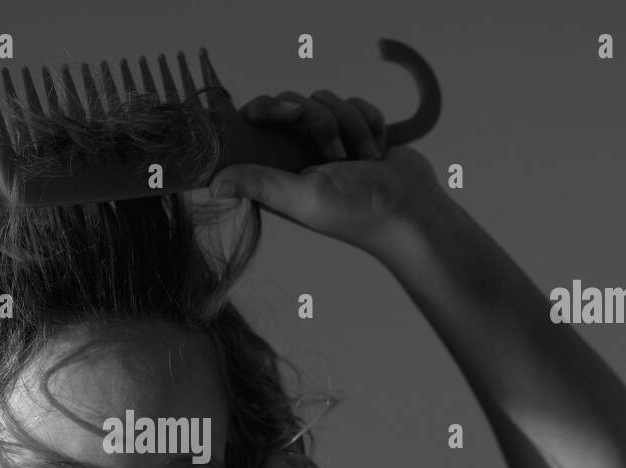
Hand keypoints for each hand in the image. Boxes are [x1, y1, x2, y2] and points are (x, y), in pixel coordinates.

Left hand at [208, 90, 447, 257]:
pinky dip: (369, 122)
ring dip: (351, 125)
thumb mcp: (303, 197)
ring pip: (326, 99)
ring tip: (363, 160)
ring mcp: (327, 141)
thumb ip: (260, 183)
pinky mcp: (355, 131)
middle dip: (321, 121)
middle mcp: (297, 154)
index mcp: (276, 171)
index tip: (290, 115)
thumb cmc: (358, 211)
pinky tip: (377, 150)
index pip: (254, 122)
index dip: (268, 109)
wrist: (413, 208)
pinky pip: (355, 102)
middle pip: (292, 102)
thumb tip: (212, 187)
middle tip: (337, 154)